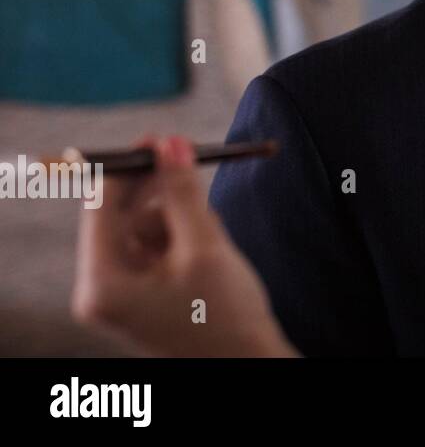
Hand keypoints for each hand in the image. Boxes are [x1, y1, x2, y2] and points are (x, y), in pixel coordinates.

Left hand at [71, 135, 298, 356]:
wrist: (248, 364)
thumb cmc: (224, 315)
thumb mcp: (204, 245)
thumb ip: (183, 191)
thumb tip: (170, 142)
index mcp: (102, 283)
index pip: (99, 207)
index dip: (129, 166)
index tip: (160, 137)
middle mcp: (102, 288)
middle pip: (119, 215)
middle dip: (159, 192)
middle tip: (190, 160)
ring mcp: (123, 292)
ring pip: (143, 227)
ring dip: (179, 215)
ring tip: (214, 229)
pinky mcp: (144, 293)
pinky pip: (156, 246)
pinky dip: (183, 234)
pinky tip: (211, 245)